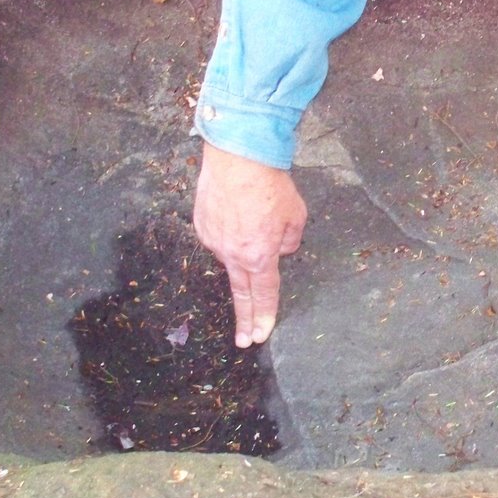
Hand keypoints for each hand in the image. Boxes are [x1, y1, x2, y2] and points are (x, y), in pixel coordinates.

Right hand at [193, 142, 307, 347]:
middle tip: (244, 340)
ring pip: (231, 255)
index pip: (263, 295)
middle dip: (244, 319)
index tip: (259, 336)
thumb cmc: (270, 184)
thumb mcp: (296, 216)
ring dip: (241, 249)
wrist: (238, 156)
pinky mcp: (201, 225)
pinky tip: (236, 212)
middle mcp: (232, 254)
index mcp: (259, 256)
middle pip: (241, 293)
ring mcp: (213, 240)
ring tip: (253, 219)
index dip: (263, 317)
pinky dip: (229, 230)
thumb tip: (280, 249)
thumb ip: (289, 241)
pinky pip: (218, 236)